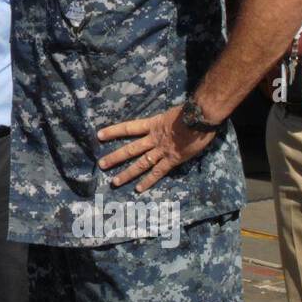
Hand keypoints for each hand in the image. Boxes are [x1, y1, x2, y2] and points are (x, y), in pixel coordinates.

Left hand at [96, 104, 217, 192]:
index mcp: (153, 124)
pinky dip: (148, 181)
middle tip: (101, 164)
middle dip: (115, 157)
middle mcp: (154, 139)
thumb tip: (162, 124)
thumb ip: (164, 121)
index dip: (113, 131)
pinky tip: (138, 189)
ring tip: (114, 182)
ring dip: (127, 173)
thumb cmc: (191, 112)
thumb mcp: (172, 113)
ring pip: (141, 164)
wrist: (202, 118)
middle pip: (130, 149)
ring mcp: (162, 151)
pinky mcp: (173, 160)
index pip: (129, 128)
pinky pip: (158, 172)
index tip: (99, 135)